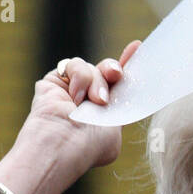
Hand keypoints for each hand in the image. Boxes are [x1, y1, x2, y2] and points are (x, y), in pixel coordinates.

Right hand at [22, 40, 141, 171]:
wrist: (64, 142)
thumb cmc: (90, 145)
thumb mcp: (115, 129)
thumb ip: (122, 108)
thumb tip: (126, 94)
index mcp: (104, 114)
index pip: (118, 86)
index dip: (128, 66)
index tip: (137, 48)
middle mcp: (88, 101)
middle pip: (106, 71)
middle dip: (114, 70)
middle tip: (115, 75)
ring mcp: (71, 90)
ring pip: (92, 69)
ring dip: (96, 82)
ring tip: (94, 101)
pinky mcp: (55, 81)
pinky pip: (74, 65)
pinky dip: (79, 78)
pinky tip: (75, 97)